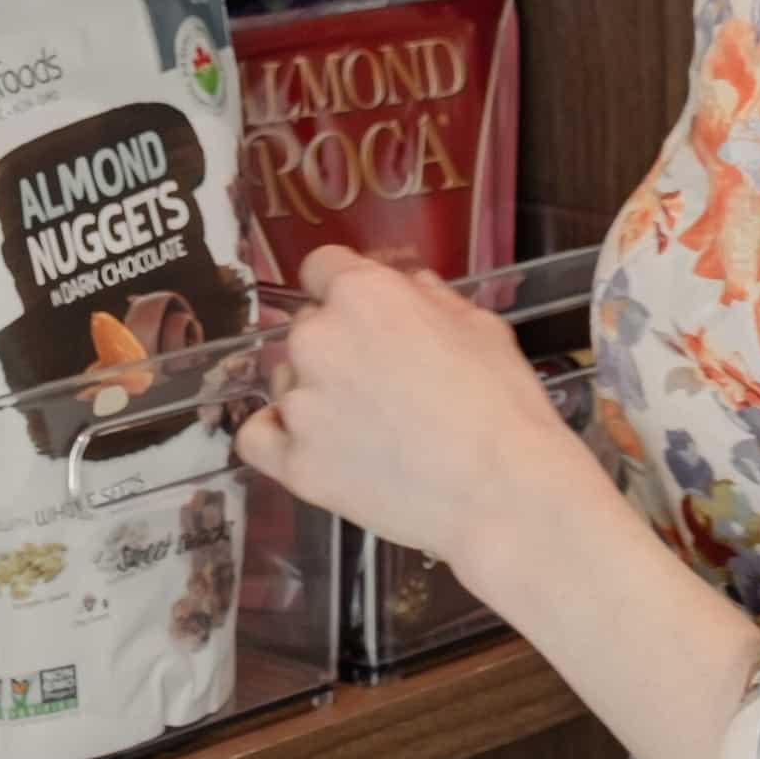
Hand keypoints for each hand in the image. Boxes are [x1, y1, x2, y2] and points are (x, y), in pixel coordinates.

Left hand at [234, 247, 588, 591]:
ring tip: (364, 427)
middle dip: (339, 345)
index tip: (368, 315)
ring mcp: (299, 404)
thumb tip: (407, 289)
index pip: (322, 267)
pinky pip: (259, 437)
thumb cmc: (501, 402)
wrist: (500, 491)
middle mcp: (316, 339)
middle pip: (307, 327)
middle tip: (381, 382)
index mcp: (361, 294)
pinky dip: (279, 437)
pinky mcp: (294, 463)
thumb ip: (430, 298)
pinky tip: (313, 445)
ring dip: (314, 393)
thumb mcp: (480, 326)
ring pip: (285, 381)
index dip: (347, 289)